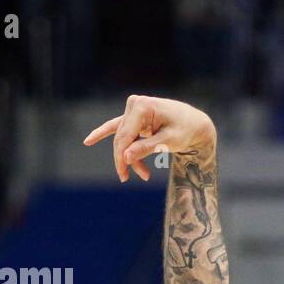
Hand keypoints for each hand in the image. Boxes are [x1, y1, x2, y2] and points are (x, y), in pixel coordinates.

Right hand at [83, 95, 215, 182]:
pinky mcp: (134, 117)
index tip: (124, 175)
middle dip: (128, 160)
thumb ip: (147, 148)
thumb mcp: (170, 141)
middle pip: (122, 139)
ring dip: (129, 157)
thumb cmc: (186, 129)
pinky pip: (116, 127)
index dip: (122, 157)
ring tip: (144, 175)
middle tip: (132, 178)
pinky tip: (88, 141)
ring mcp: (133, 109)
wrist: (195, 123)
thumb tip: (125, 156)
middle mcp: (134, 105)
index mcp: (142, 106)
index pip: (125, 136)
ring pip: (123, 139)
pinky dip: (103, 133)